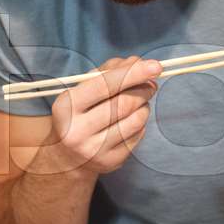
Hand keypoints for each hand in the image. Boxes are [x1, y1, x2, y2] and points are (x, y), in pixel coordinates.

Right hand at [46, 57, 160, 176]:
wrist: (67, 156)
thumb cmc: (78, 114)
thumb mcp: (83, 89)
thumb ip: (108, 71)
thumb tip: (137, 62)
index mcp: (66, 107)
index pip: (104, 85)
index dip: (132, 74)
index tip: (156, 66)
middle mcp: (77, 131)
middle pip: (124, 103)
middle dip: (143, 89)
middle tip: (151, 84)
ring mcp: (94, 149)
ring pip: (135, 120)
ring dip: (144, 106)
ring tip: (140, 102)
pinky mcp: (111, 162)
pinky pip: (137, 135)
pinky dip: (140, 122)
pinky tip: (132, 120)